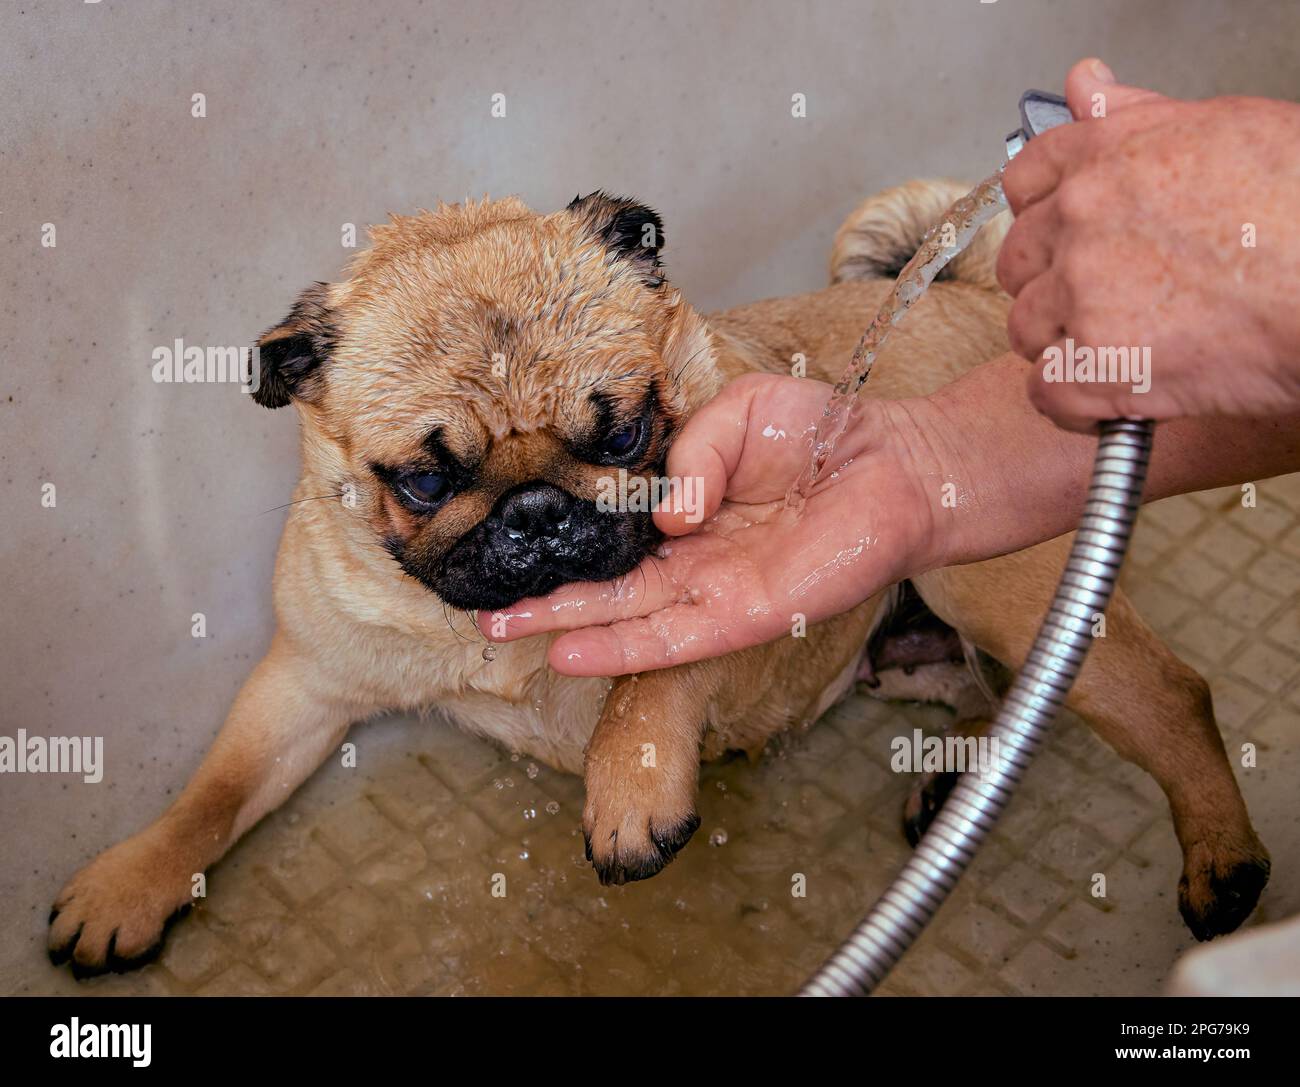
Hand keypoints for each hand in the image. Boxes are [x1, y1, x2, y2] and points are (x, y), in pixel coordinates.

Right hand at [477, 373, 942, 675]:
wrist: (895, 465)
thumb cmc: (824, 434)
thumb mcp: (740, 412)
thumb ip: (693, 452)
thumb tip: (663, 515)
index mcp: (688, 509)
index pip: (614, 534)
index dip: (567, 540)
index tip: (516, 539)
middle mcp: (694, 557)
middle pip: (607, 586)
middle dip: (546, 598)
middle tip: (486, 609)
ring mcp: (717, 589)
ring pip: (626, 615)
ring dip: (566, 625)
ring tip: (503, 629)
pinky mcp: (745, 614)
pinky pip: (672, 636)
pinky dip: (620, 646)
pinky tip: (568, 650)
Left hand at [999, 57, 1299, 430]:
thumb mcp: (1226, 128)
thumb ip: (1138, 115)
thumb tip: (1086, 86)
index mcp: (1106, 155)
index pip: (1025, 181)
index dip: (1041, 214)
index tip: (1062, 236)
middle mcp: (1081, 220)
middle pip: (1019, 261)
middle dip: (1050, 284)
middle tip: (1102, 300)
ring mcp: (1082, 293)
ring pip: (1026, 329)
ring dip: (1061, 343)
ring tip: (1117, 347)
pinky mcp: (1095, 364)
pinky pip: (1047, 392)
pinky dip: (1074, 404)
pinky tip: (1113, 395)